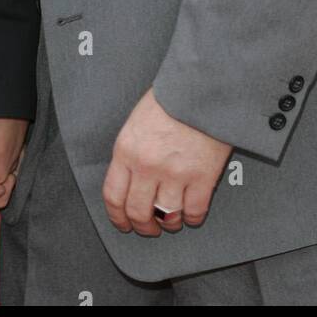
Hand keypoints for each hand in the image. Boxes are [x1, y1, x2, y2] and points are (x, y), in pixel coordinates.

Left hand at [102, 88, 232, 236]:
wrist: (200, 88)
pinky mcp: (202, 178)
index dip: (117, 217)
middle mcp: (147, 166)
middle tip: (149, 229)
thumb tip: (130, 179)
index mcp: (126, 150)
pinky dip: (193, 218)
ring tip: (172, 222)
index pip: (113, 195)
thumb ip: (131, 151)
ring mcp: (175, 174)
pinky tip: (192, 214)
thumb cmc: (169, 99)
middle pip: (138, 212)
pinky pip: (195, 212)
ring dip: (170, 224)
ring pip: (167, 217)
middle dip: (143, 227)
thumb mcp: (136, 122)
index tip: (123, 223)